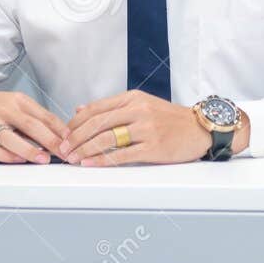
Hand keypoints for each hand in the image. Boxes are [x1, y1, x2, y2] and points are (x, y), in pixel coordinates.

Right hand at [0, 90, 67, 163]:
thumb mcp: (14, 105)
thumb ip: (34, 118)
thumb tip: (59, 135)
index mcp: (17, 101)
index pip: (43, 115)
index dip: (60, 129)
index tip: (71, 140)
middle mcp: (3, 110)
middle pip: (31, 125)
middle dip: (50, 141)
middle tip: (64, 153)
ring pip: (11, 138)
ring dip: (30, 150)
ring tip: (44, 159)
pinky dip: (7, 156)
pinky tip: (19, 160)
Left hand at [61, 90, 213, 165]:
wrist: (200, 129)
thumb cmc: (170, 119)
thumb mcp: (141, 104)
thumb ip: (112, 107)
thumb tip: (79, 110)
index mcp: (132, 98)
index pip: (95, 108)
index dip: (75, 123)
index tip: (63, 135)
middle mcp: (138, 110)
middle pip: (97, 123)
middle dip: (75, 138)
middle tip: (63, 150)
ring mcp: (146, 128)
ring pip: (107, 138)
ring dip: (85, 150)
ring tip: (73, 159)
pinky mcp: (154, 146)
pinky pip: (122, 154)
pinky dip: (103, 160)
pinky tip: (91, 164)